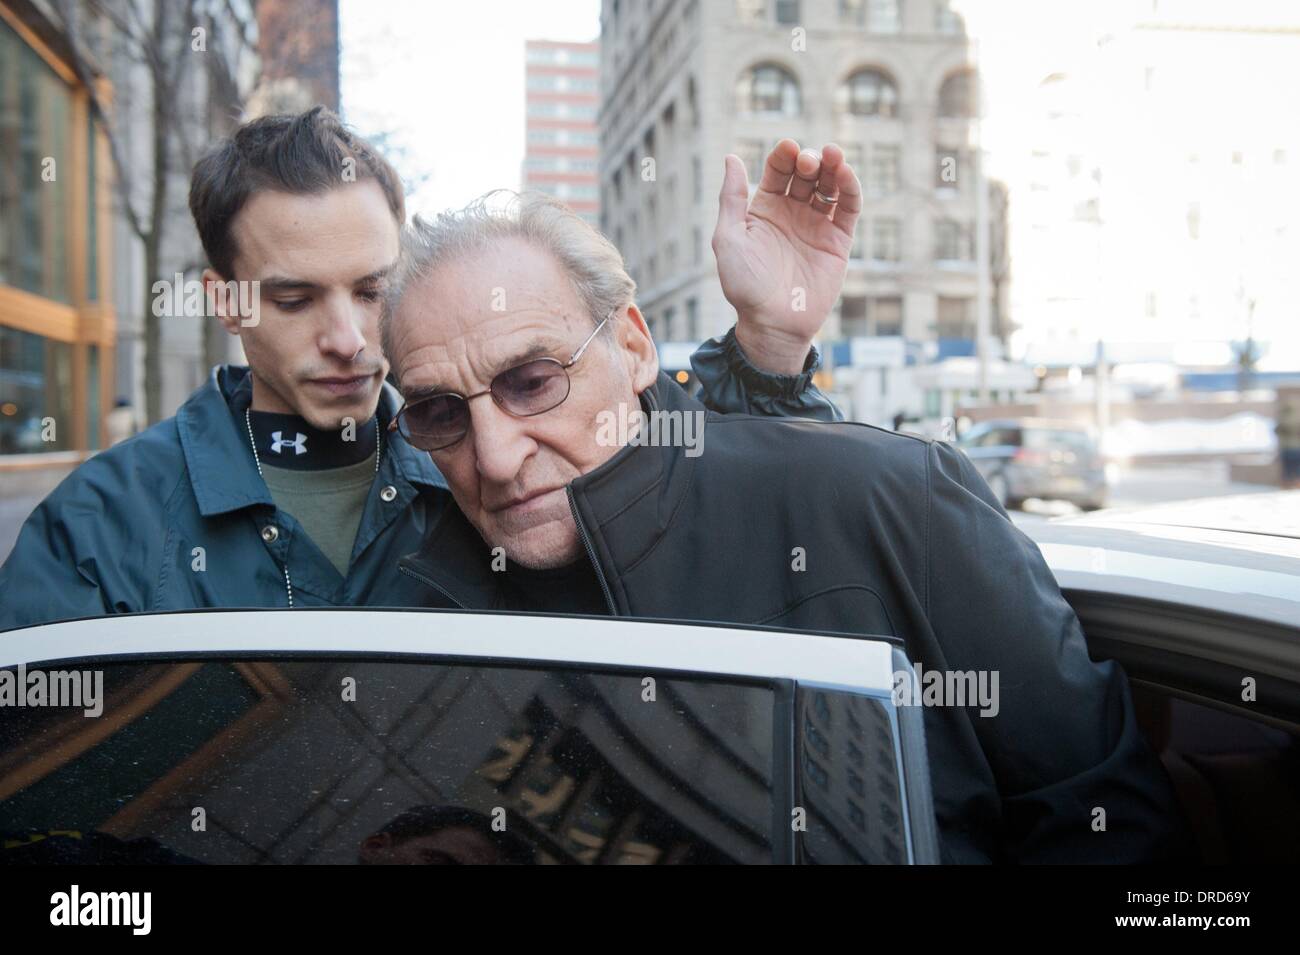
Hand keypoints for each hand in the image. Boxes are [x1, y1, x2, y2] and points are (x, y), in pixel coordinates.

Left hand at [713, 139, 861, 373]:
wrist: (773, 323)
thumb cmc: (744, 285)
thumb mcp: (728, 239)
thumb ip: (731, 199)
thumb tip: (732, 158)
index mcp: (765, 209)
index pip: (777, 171)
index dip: (783, 155)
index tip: (787, 148)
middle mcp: (792, 213)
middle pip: (806, 174)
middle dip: (809, 160)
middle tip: (808, 160)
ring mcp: (816, 226)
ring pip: (829, 186)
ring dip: (832, 166)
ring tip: (833, 155)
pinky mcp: (838, 241)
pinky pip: (848, 208)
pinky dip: (850, 188)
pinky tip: (845, 174)